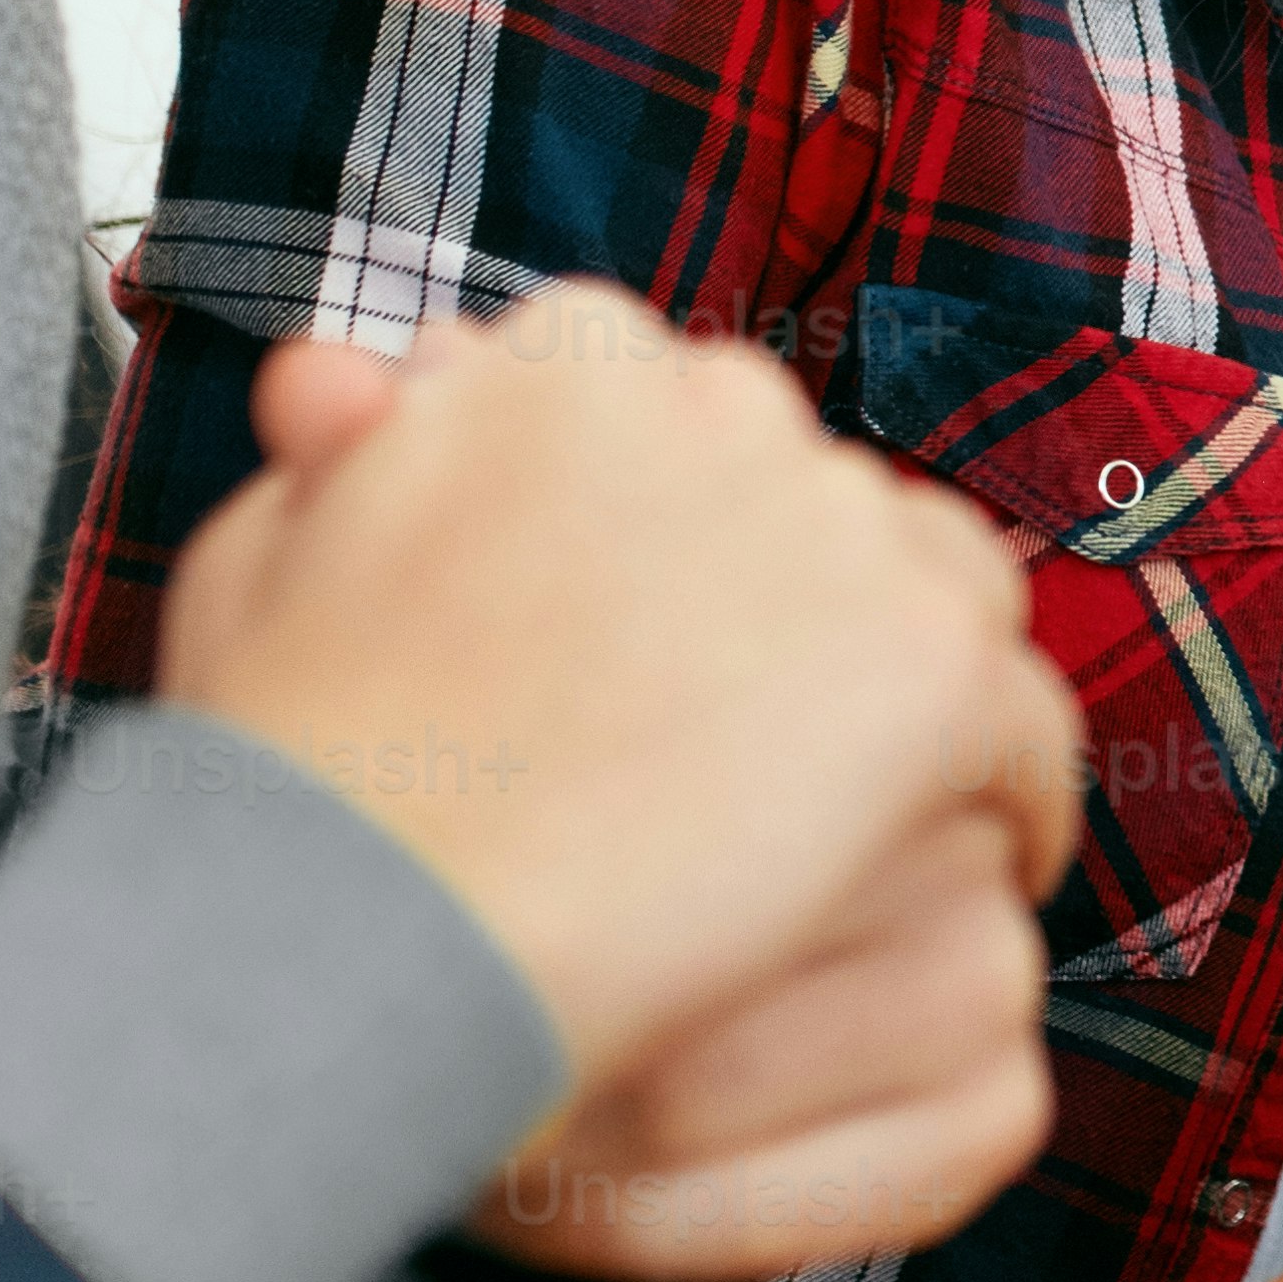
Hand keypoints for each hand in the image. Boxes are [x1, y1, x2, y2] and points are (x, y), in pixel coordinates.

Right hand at [164, 297, 1085, 1275]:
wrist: (369, 922)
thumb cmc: (292, 771)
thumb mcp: (262, 556)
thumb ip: (339, 447)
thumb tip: (349, 375)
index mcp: (571, 359)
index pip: (687, 413)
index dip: (679, 538)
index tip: (660, 638)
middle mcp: (721, 406)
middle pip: (823, 499)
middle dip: (800, 610)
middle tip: (767, 741)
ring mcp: (835, 530)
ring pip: (937, 591)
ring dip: (911, 690)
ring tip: (882, 810)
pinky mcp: (924, 666)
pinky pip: (1021, 728)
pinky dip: (1011, 795)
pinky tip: (984, 863)